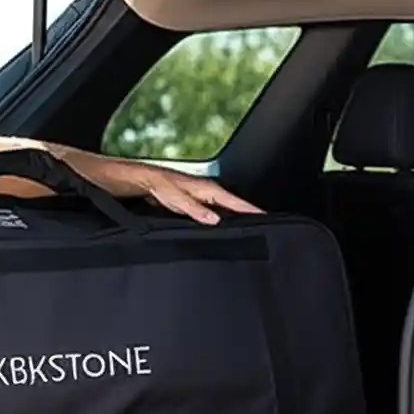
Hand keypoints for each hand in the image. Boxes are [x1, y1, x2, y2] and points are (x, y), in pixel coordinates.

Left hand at [126, 163, 262, 224]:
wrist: (145, 180)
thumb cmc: (160, 185)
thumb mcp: (177, 198)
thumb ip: (195, 209)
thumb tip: (215, 219)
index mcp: (209, 189)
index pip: (237, 203)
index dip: (253, 212)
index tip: (269, 220)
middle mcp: (209, 192)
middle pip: (234, 208)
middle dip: (248, 217)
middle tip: (264, 231)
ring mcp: (203, 198)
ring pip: (224, 211)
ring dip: (234, 220)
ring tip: (247, 233)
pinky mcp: (195, 204)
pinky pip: (213, 214)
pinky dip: (220, 221)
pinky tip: (221, 231)